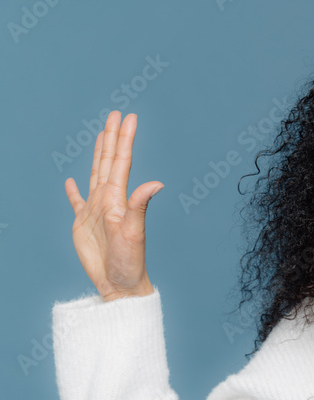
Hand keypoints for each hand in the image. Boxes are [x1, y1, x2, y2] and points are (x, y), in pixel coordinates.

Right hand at [64, 111, 163, 301]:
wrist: (120, 284)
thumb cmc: (130, 262)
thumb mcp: (133, 232)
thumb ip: (140, 206)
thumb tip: (157, 182)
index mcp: (118, 199)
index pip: (121, 162)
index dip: (123, 139)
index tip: (128, 117)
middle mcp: (107, 200)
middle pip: (108, 162)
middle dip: (111, 138)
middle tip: (115, 115)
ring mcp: (94, 211)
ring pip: (94, 175)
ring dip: (97, 155)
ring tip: (99, 136)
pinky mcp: (82, 224)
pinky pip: (76, 202)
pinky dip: (72, 191)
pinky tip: (70, 181)